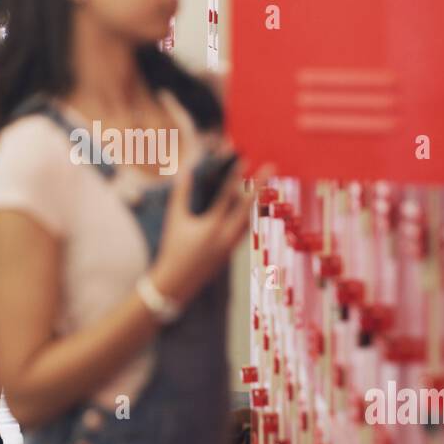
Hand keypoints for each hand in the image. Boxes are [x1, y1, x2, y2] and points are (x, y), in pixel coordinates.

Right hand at [148, 153, 270, 308]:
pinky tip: (251, 208)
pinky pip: (245, 231)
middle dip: (260, 185)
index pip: (228, 195)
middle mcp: (227, 236)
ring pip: (250, 219)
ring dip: (257, 201)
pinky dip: (249, 217)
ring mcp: (231, 246)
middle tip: (272, 167)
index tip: (246, 159)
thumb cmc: (172, 249)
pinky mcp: (231, 253)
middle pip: (248, 206)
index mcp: (212, 227)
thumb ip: (181, 194)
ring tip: (265, 186)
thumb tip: (185, 171)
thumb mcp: (175, 220)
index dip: (236, 175)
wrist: (176, 284)